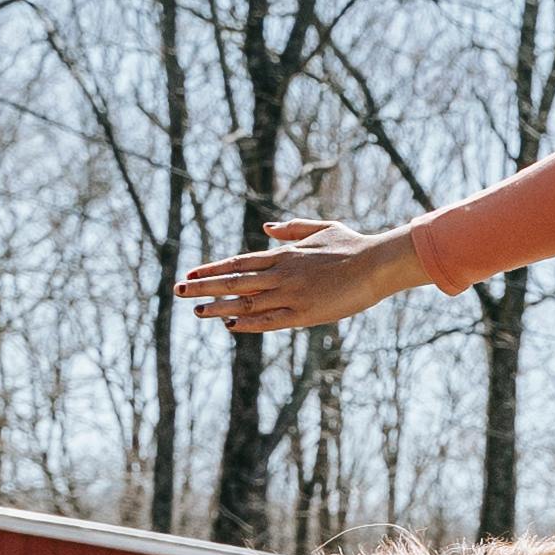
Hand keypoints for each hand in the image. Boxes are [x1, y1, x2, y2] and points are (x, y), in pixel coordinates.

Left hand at [186, 219, 426, 335]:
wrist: (377, 263)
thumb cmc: (353, 245)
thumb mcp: (321, 229)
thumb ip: (292, 229)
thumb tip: (266, 229)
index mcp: (284, 255)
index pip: (239, 262)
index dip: (212, 269)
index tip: (191, 273)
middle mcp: (281, 274)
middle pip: (234, 281)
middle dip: (203, 286)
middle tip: (178, 290)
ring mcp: (291, 294)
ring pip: (246, 302)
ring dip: (219, 306)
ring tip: (196, 310)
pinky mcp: (305, 314)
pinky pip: (270, 321)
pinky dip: (249, 324)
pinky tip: (230, 326)